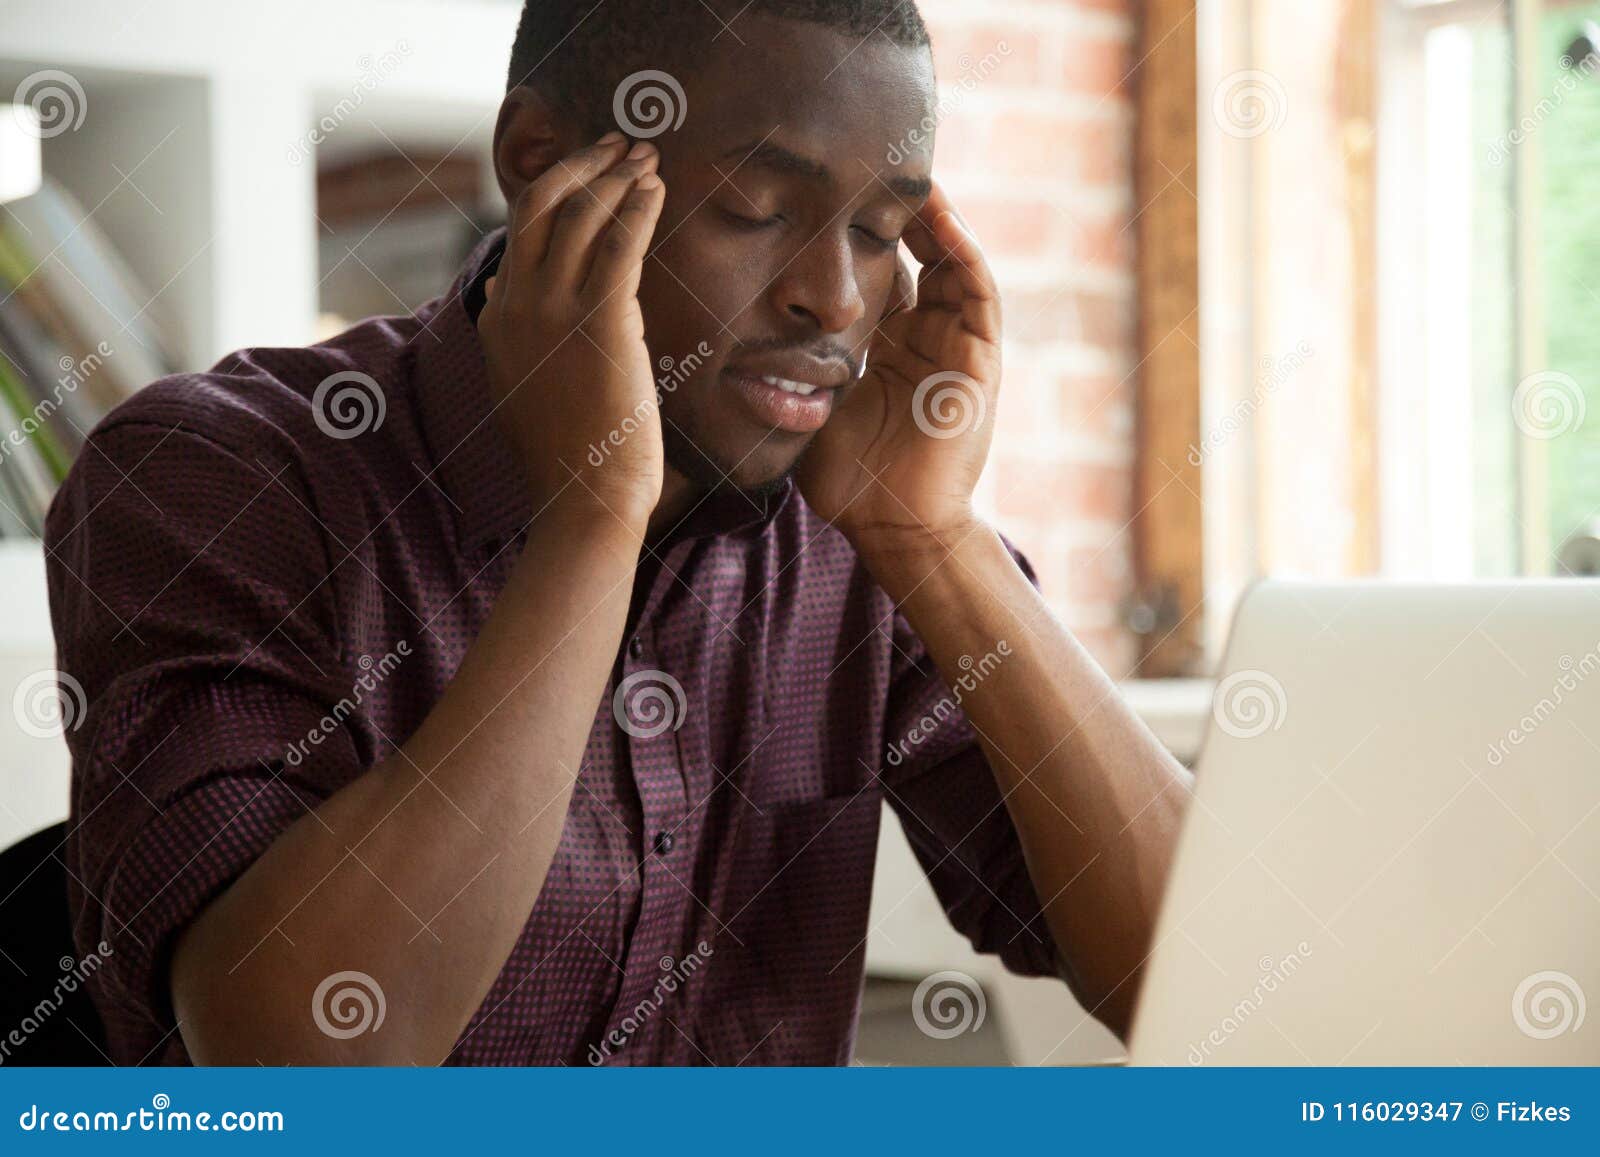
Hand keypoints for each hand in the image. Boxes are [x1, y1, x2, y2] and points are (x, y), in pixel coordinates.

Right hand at [477, 134, 667, 529]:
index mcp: (498, 319)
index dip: (555, 189)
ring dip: (617, 174)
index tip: (589, 171)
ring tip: (646, 154)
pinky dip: (637, 205)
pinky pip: (618, 242)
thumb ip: (512, 336)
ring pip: (581, 214)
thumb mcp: (522, 387)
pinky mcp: (598, 320)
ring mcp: (553, 310)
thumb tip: (500, 293)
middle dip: (583, 164)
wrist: (586, 499)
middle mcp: (517, 305)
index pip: (518, 231)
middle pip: (541, 205)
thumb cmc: (569, 457)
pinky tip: (656, 187)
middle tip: (621, 142)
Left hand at [797, 181, 1000, 553]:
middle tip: (869, 164)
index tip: (825, 192)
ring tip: (908, 174)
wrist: (893, 527)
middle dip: (896, 210)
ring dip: (934, 216)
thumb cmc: (847, 480)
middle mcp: (925, 338)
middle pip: (918, 254)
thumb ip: (782, 368)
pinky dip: (963, 249)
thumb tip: (723, 338)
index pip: (879, 271)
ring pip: (952, 260)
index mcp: (887, 348)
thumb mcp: (807, 403)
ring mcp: (957, 346)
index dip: (858, 231)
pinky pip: (977, 289)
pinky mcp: (982, 357)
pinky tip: (939, 217)